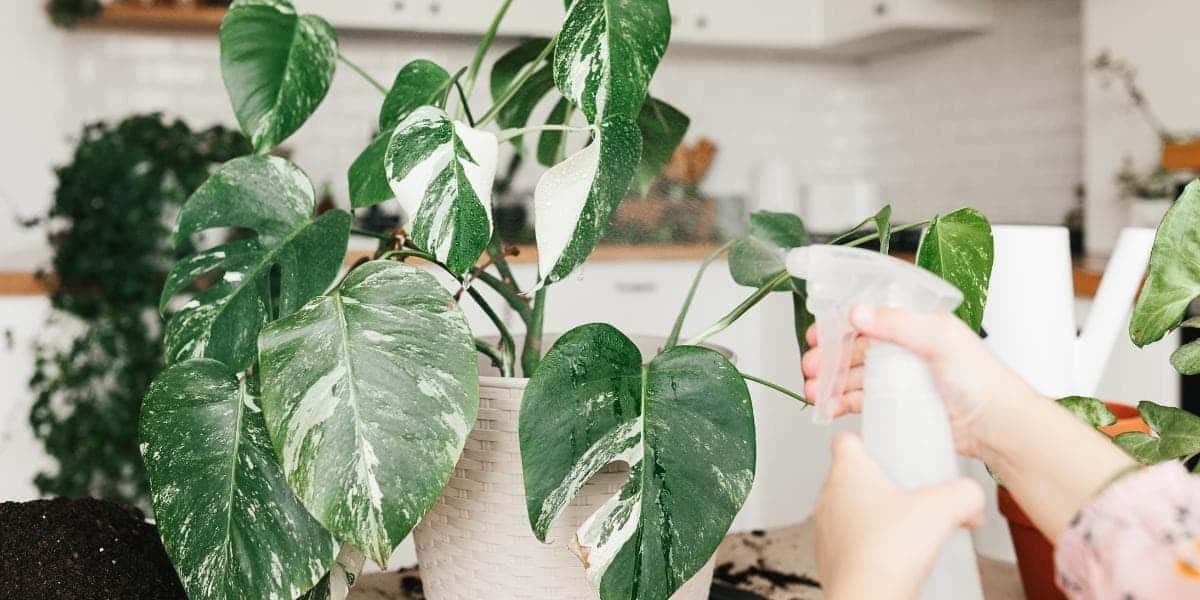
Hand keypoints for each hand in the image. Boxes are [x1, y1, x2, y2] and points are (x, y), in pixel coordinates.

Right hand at [801, 305, 1040, 457]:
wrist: (997, 425)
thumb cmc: (981, 378)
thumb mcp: (939, 339)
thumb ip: (897, 324)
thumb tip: (858, 313)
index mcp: (915, 323)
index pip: (869, 316)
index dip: (839, 324)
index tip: (817, 334)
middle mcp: (906, 347)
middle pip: (855, 347)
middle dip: (828, 357)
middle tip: (810, 367)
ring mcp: (900, 377)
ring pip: (854, 375)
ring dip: (830, 382)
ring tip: (813, 391)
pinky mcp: (898, 404)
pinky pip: (861, 400)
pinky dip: (841, 403)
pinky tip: (828, 407)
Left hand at [815, 432, 984, 599]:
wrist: (868, 598)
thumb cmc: (889, 549)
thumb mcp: (944, 507)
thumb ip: (965, 494)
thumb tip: (972, 498)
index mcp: (847, 472)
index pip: (844, 440)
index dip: (864, 440)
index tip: (881, 446)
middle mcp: (828, 497)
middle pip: (848, 478)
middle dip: (878, 484)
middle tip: (906, 493)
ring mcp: (824, 530)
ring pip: (847, 512)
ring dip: (872, 517)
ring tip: (903, 529)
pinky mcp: (828, 559)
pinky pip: (848, 543)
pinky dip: (868, 546)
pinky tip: (894, 556)